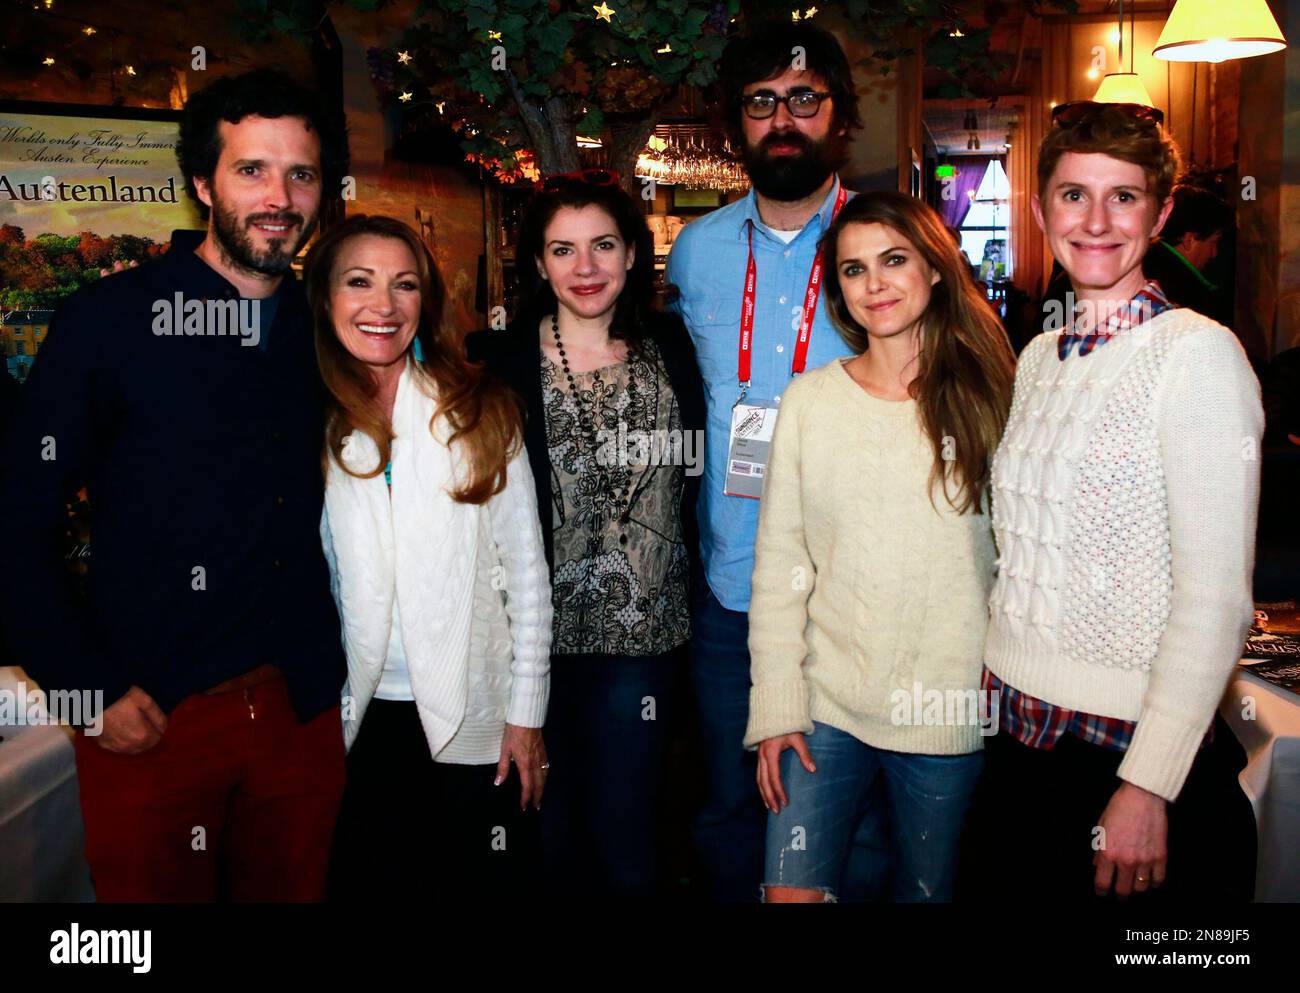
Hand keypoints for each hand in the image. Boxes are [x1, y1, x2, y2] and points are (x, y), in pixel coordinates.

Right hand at [93, 686, 167, 753]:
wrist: (93, 698)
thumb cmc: (121, 697)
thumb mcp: (145, 701)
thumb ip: (158, 716)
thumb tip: (164, 728)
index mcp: (142, 736)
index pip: (159, 738)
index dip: (160, 729)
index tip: (157, 720)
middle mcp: (129, 746)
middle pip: (146, 746)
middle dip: (150, 737)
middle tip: (147, 723)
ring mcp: (115, 747)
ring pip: (133, 749)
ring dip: (138, 741)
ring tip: (136, 727)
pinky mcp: (104, 745)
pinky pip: (119, 748)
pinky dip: (124, 743)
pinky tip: (123, 732)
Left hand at [496, 723, 546, 810]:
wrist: (527, 718)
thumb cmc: (513, 732)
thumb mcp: (505, 749)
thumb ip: (503, 767)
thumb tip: (498, 783)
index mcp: (525, 764)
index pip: (527, 786)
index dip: (526, 797)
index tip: (525, 806)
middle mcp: (535, 763)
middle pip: (539, 783)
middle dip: (538, 796)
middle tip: (537, 806)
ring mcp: (541, 756)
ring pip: (544, 776)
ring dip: (543, 788)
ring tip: (540, 795)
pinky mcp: (543, 751)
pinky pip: (546, 767)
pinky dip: (545, 776)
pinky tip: (543, 776)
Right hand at [756, 732, 815, 813]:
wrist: (775, 711)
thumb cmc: (787, 724)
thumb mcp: (797, 737)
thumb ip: (804, 754)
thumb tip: (812, 770)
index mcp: (770, 752)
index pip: (774, 777)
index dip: (779, 791)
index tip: (786, 803)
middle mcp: (762, 756)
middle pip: (763, 781)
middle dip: (769, 797)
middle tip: (776, 811)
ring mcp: (759, 755)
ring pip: (758, 778)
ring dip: (763, 793)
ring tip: (769, 806)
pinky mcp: (760, 754)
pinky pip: (758, 773)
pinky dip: (762, 784)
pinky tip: (766, 791)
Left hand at [1093, 781, 1167, 898]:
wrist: (1142, 797)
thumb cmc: (1119, 808)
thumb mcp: (1101, 827)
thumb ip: (1098, 848)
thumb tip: (1096, 864)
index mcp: (1107, 853)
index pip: (1102, 883)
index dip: (1101, 892)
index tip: (1102, 892)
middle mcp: (1126, 860)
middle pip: (1123, 891)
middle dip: (1120, 895)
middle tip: (1120, 894)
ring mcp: (1145, 861)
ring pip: (1141, 889)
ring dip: (1137, 889)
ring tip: (1134, 884)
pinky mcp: (1160, 857)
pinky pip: (1158, 880)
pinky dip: (1153, 883)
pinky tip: (1149, 879)